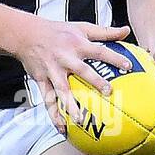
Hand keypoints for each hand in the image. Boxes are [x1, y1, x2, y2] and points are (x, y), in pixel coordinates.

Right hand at [10, 16, 131, 131]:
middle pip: (82, 70)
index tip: (128, 66)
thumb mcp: (82, 27)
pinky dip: (53, 114)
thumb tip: (126, 31)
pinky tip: (62, 127)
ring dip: (70, 105)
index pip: (99, 51)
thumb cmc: (57, 31)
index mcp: (77, 44)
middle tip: (107, 92)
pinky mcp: (41, 80)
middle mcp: (65, 58)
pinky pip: (47, 100)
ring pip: (62, 90)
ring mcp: (53, 70)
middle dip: (95, 81)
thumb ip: (105, 31)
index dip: (114, 57)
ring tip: (79, 120)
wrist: (26, 35)